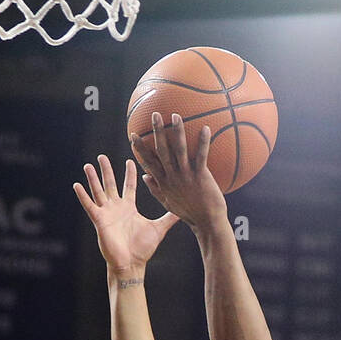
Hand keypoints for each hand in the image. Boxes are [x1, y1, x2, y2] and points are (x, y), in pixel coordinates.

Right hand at [73, 155, 177, 273]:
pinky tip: (77, 185)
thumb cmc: (143, 249)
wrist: (132, 264)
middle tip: (102, 156)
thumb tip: (183, 210)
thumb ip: (169, 218)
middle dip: (106, 170)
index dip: (129, 173)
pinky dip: (83, 196)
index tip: (130, 160)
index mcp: (129, 208)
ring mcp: (107, 214)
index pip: (129, 186)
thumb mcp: (158, 229)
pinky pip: (89, 206)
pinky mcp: (99, 221)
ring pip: (98, 191)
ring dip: (93, 179)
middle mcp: (117, 208)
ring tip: (88, 165)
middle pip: (110, 184)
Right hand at [131, 114, 228, 232]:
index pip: (148, 162)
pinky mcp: (200, 177)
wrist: (207, 224)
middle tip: (155, 115)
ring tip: (176, 115)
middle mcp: (172, 177)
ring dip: (177, 132)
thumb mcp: (168, 203)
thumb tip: (145, 176)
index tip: (133, 135)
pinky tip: (205, 128)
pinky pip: (201, 156)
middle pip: (162, 151)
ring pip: (179, 150)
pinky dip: (203, 142)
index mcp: (164, 183)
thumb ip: (155, 189)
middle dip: (157, 132)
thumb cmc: (190, 214)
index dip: (140, 149)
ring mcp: (186, 176)